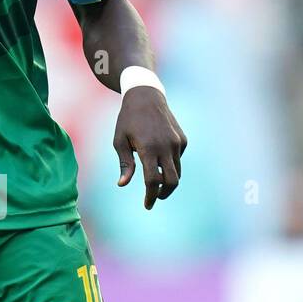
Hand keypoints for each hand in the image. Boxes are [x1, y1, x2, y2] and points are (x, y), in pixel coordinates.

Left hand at [114, 86, 186, 209]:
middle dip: (163, 194)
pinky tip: (159, 158)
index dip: (150, 196)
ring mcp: (177, 142)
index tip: (147, 205)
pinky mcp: (183, 139)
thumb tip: (123, 184)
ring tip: (156, 182)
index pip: (152, 181)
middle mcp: (166, 146)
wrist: (146, 96)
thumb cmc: (127, 120)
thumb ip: (125, 164)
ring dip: (167, 180)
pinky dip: (170, 164)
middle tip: (154, 198)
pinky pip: (178, 159)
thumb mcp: (119, 141)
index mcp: (148, 148)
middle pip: (172, 181)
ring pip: (177, 171)